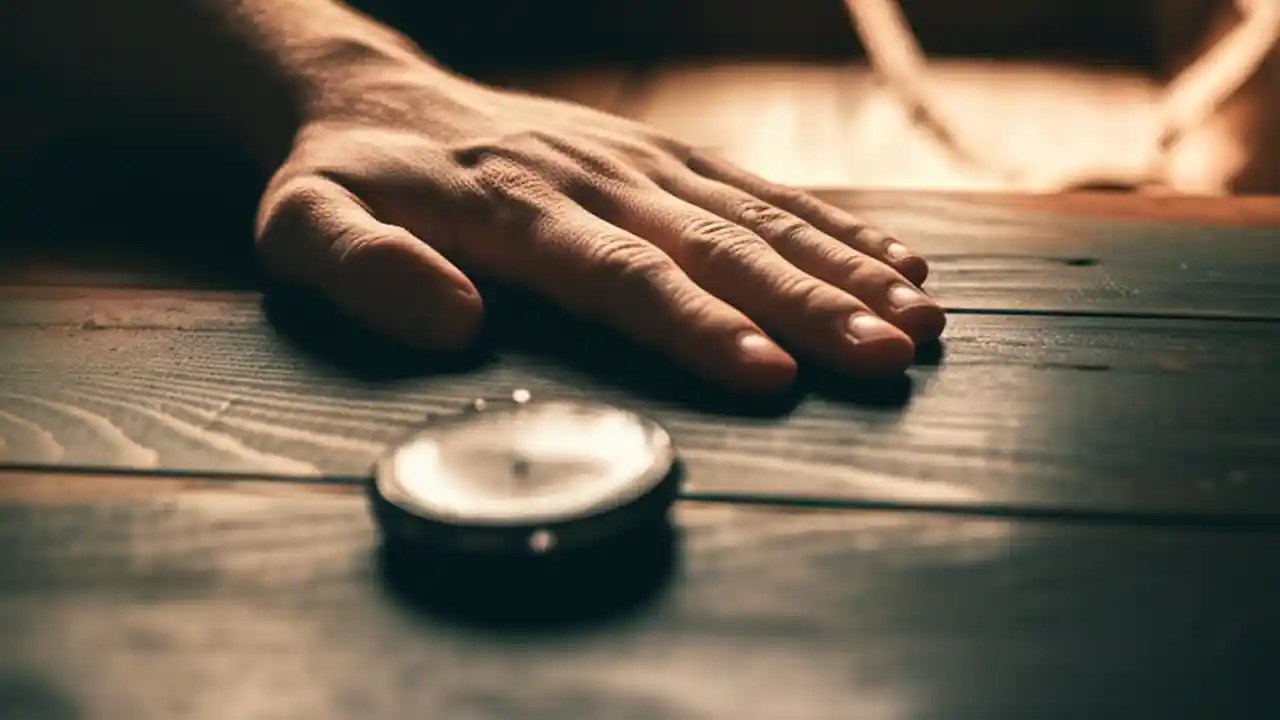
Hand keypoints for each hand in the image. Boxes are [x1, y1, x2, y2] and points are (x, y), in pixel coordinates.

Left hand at [256, 54, 944, 392]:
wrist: (371, 91)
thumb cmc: (344, 178)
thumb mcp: (304, 226)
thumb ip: (365, 271)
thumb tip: (454, 325)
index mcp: (514, 210)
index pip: (622, 275)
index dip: (696, 325)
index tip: (767, 373)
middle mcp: (595, 179)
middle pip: (716, 247)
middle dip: (808, 305)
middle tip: (889, 357)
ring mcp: (638, 159)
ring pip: (757, 214)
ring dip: (842, 267)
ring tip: (920, 319)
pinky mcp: (661, 153)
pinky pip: (759, 184)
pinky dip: (832, 222)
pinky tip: (894, 255)